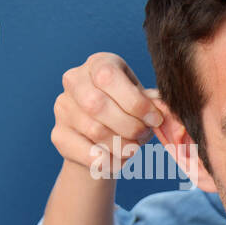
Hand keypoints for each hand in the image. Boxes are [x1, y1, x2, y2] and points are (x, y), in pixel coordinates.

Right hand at [51, 53, 162, 170]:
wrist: (102, 136)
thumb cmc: (127, 110)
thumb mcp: (142, 101)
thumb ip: (154, 103)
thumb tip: (167, 112)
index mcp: (98, 63)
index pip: (108, 77)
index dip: (134, 101)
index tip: (154, 120)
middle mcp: (74, 80)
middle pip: (97, 105)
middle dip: (129, 125)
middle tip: (144, 135)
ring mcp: (62, 108)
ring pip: (94, 131)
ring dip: (122, 145)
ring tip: (134, 147)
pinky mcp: (58, 135)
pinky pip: (86, 153)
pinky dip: (110, 161)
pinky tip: (121, 160)